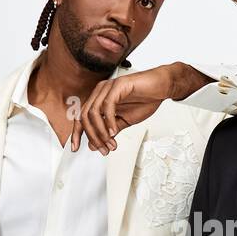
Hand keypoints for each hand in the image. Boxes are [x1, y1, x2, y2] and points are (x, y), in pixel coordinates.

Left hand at [71, 63, 213, 152]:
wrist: (162, 87)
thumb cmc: (145, 99)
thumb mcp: (124, 121)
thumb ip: (108, 132)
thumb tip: (93, 145)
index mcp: (99, 99)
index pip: (81, 117)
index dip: (76, 133)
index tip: (74, 148)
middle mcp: (100, 91)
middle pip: (85, 116)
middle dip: (92, 136)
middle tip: (102, 150)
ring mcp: (108, 87)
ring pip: (94, 112)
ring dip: (101, 132)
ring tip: (110, 143)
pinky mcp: (118, 85)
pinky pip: (108, 105)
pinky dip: (109, 121)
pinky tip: (114, 132)